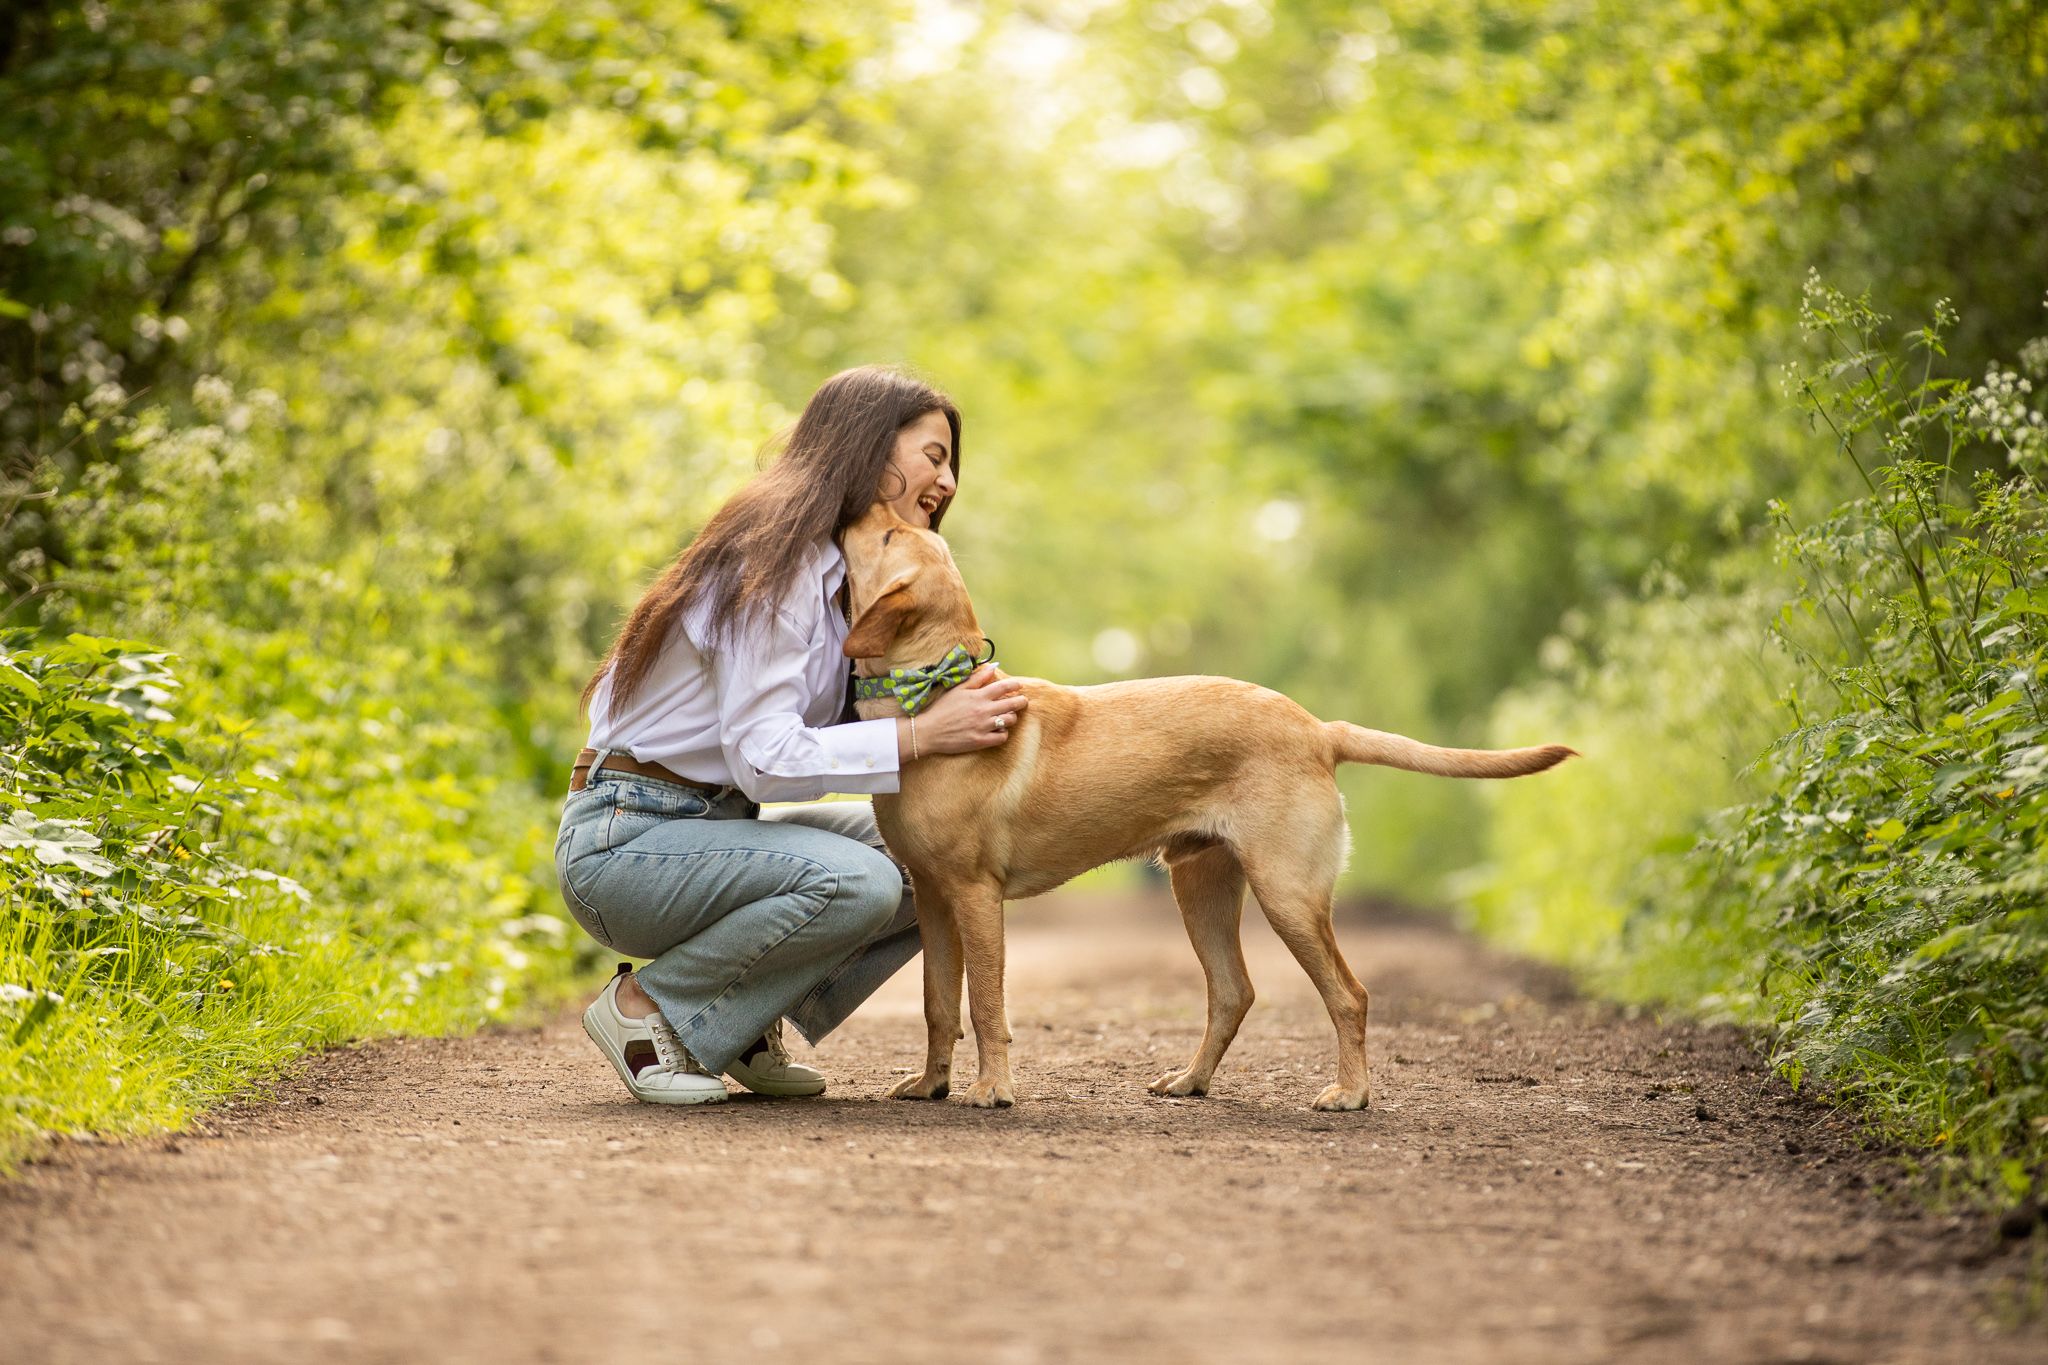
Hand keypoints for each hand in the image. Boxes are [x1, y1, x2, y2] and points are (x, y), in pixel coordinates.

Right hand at [912, 665, 1027, 754]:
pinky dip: (1003, 733)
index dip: (1015, 685)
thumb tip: (993, 667)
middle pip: (1012, 704)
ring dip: (1011, 717)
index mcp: (978, 696)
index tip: (1019, 686)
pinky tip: (998, 730)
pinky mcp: (981, 741)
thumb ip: (977, 678)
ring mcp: (983, 726)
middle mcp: (983, 710)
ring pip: (1010, 720)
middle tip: (1022, 701)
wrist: (929, 731)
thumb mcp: (958, 689)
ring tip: (1007, 716)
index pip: (1004, 687)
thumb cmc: (942, 708)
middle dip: (1021, 701)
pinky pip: (1002, 737)